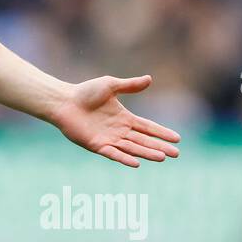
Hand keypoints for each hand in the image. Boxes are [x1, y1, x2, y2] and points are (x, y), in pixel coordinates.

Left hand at [48, 74, 179, 167]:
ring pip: (132, 148)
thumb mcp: (110, 85)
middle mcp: (119, 131)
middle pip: (143, 140)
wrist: (64, 101)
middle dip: (159, 147)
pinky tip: (137, 163)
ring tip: (162, 157)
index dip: (162, 133)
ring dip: (147, 153)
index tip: (177, 138)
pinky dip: (124, 158)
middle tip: (176, 153)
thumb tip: (150, 78)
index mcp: (124, 118)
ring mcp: (109, 139)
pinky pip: (113, 153)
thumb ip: (130, 85)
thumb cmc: (85, 92)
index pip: (148, 127)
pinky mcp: (96, 145)